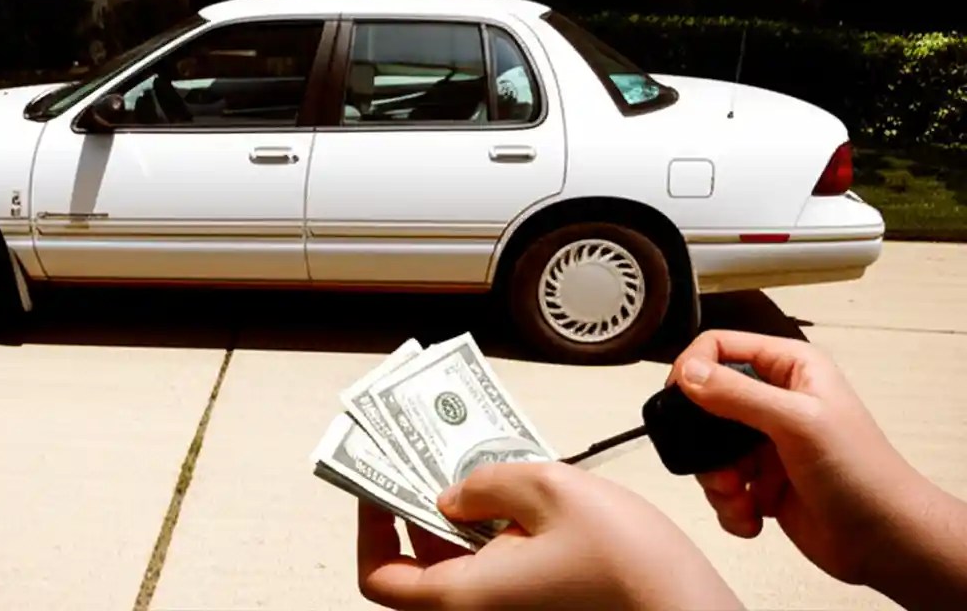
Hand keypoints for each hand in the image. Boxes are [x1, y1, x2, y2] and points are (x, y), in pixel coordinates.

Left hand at [357, 462, 741, 609]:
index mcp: (465, 596)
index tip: (377, 484)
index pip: (378, 576)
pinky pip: (490, 571)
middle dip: (413, 509)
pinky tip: (506, 495)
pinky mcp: (534, 605)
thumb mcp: (548, 488)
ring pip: (455, 567)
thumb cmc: (631, 564)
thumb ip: (486, 482)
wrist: (687, 607)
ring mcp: (508, 610)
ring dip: (453, 518)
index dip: (369, 526)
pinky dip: (487, 533)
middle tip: (421, 461)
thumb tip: (454, 493)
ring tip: (467, 468)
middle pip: (415, 568)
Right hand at [667, 330, 932, 586]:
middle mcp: (775, 400)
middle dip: (702, 441)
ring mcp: (767, 442)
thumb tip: (685, 372)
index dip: (693, 368)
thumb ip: (737, 394)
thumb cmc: (859, 473)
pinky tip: (752, 516)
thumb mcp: (797, 422)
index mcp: (789, 368)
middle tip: (717, 465)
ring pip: (709, 450)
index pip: (720, 347)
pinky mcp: (763, 481)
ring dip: (716, 480)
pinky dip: (729, 506)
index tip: (678, 400)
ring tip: (741, 498)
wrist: (886, 541)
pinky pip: (722, 486)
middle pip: (706, 403)